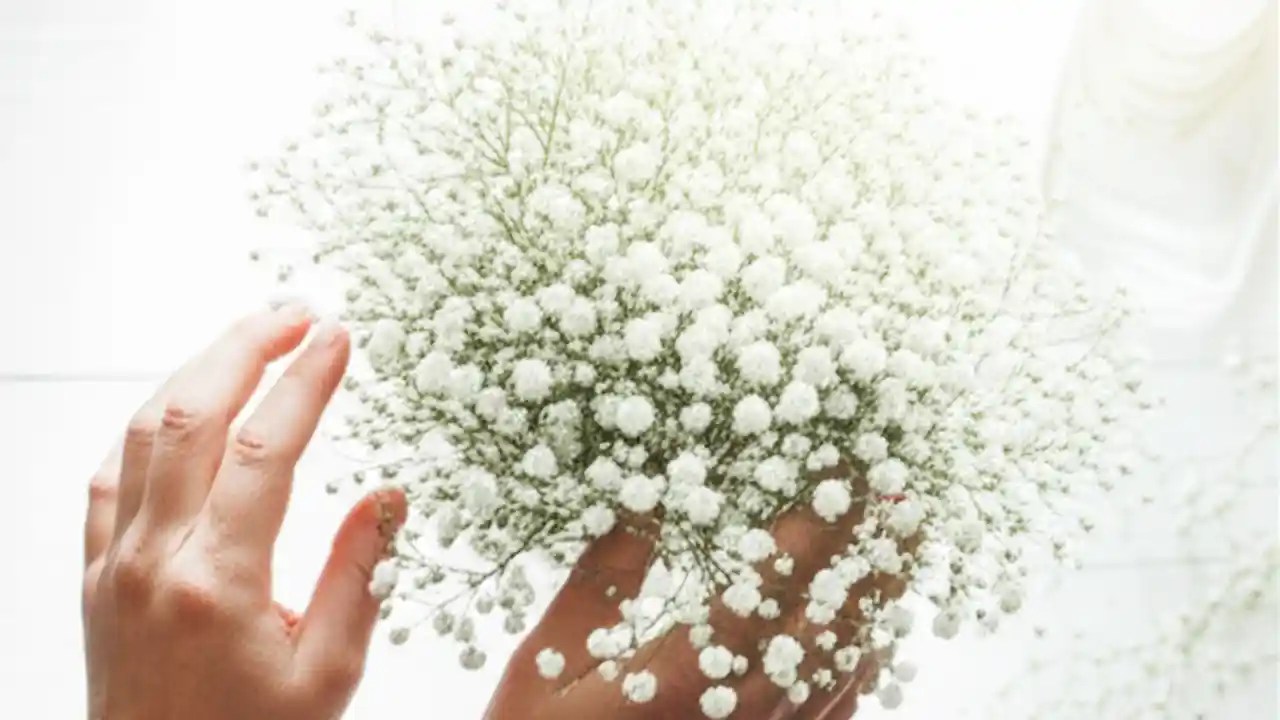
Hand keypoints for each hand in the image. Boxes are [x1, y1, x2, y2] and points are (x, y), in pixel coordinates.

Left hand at [82, 307, 406, 719]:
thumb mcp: (326, 674)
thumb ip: (358, 578)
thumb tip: (388, 498)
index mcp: (217, 582)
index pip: (265, 450)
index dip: (306, 382)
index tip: (338, 338)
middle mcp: (153, 560)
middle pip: (191, 416)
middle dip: (246, 347)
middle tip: (296, 313)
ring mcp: (114, 563)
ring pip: (142, 432)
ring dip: (195, 370)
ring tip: (248, 339)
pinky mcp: (96, 576)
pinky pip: (108, 478)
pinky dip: (145, 426)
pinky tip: (179, 408)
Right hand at [485, 469, 902, 719]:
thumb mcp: (549, 664)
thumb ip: (600, 580)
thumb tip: (643, 494)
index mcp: (679, 684)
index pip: (766, 590)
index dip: (812, 526)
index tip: (841, 469)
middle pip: (825, 627)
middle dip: (867, 553)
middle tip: (903, 493)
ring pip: (838, 672)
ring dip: (874, 602)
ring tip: (903, 545)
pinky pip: (831, 719)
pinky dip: (861, 671)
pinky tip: (876, 637)